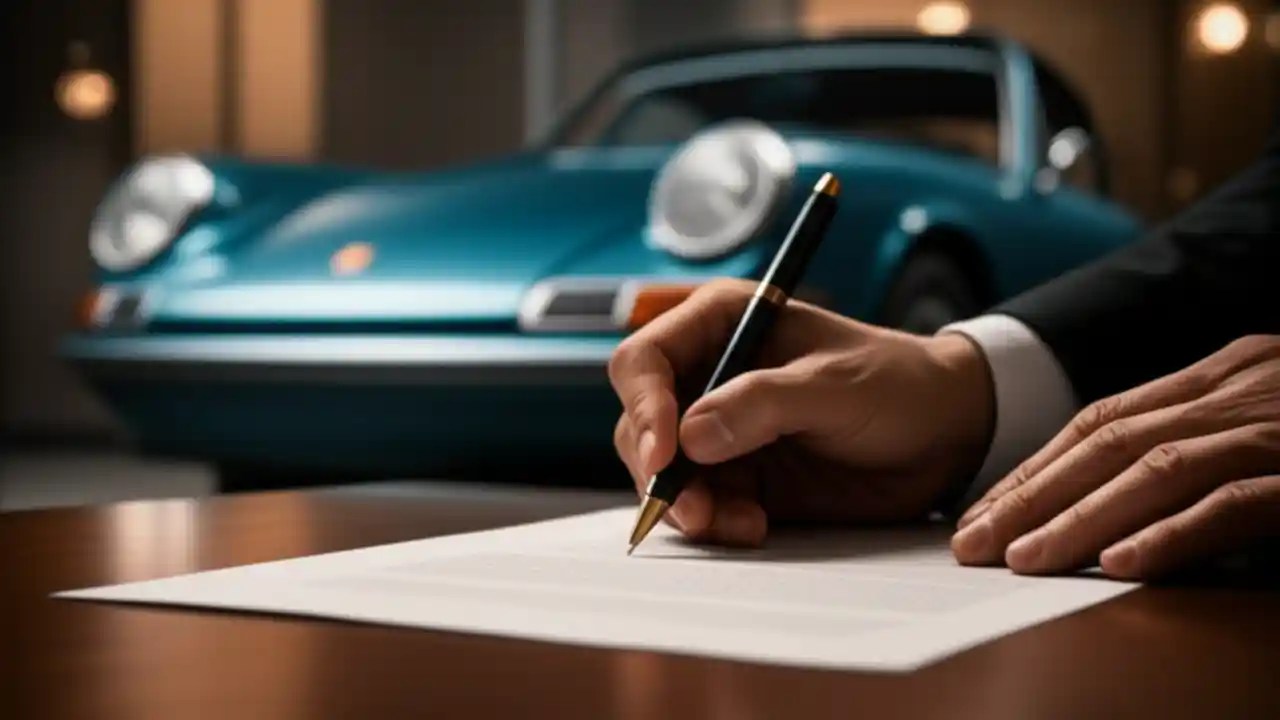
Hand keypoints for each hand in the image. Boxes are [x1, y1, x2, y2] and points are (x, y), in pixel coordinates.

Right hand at [609, 279, 994, 545]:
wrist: (947, 435)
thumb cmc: (898, 383)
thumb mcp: (835, 386)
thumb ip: (764, 404)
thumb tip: (690, 436)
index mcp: (722, 323)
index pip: (646, 361)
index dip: (644, 407)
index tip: (664, 455)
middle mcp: (710, 374)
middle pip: (640, 423)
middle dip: (659, 470)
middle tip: (693, 508)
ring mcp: (721, 430)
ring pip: (664, 473)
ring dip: (688, 505)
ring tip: (736, 523)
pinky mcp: (740, 477)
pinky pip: (702, 504)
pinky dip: (716, 522)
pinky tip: (752, 526)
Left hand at [952, 335, 1279, 578]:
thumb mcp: (1272, 419)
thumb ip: (1204, 447)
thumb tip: (1129, 499)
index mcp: (1219, 379)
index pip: (1102, 423)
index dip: (1037, 471)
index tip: (983, 514)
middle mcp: (1232, 396)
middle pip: (1108, 445)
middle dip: (1032, 498)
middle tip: (971, 544)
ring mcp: (1270, 431)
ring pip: (1153, 471)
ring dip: (1080, 518)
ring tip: (1021, 560)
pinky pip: (1232, 504)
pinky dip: (1171, 533)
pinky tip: (1120, 563)